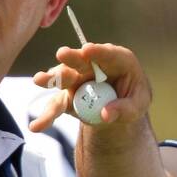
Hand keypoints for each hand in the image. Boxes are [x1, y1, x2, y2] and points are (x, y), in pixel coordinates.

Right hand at [29, 42, 151, 131]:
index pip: (108, 54)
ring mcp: (77, 79)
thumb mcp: (139, 104)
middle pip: (80, 61)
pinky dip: (47, 116)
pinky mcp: (67, 97)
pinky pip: (56, 106)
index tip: (87, 50)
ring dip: (51, 79)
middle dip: (71, 57)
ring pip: (62, 78)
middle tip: (62, 53)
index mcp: (117, 60)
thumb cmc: (133, 98)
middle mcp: (93, 65)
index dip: (98, 51)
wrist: (119, 108)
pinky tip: (37, 126)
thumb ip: (126, 109)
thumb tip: (105, 114)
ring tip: (39, 80)